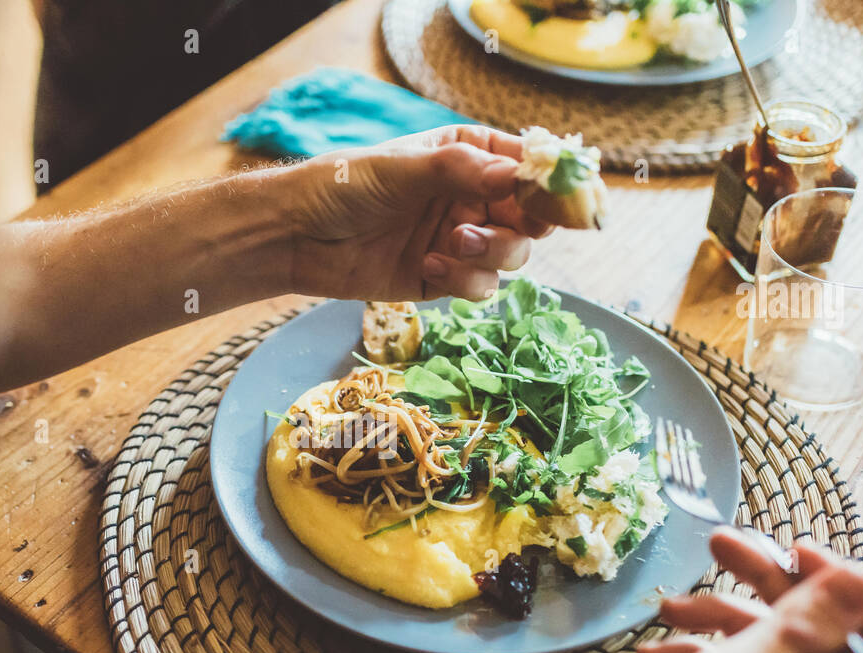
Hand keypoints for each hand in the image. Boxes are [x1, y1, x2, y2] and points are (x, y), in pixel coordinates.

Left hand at [282, 125, 554, 301]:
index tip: (564, 199)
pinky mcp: (442, 277)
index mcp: (468, 155)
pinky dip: (463, 281)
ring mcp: (459, 239)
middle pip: (531, 219)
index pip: (527, 167)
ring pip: (510, 256)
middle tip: (491, 228)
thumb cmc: (346, 184)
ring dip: (491, 254)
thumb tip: (518, 175)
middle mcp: (471, 197)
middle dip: (520, 227)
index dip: (551, 183)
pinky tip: (429, 267)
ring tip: (452, 245)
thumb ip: (461, 170)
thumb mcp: (405, 167)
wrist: (299, 236)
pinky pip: (478, 286)